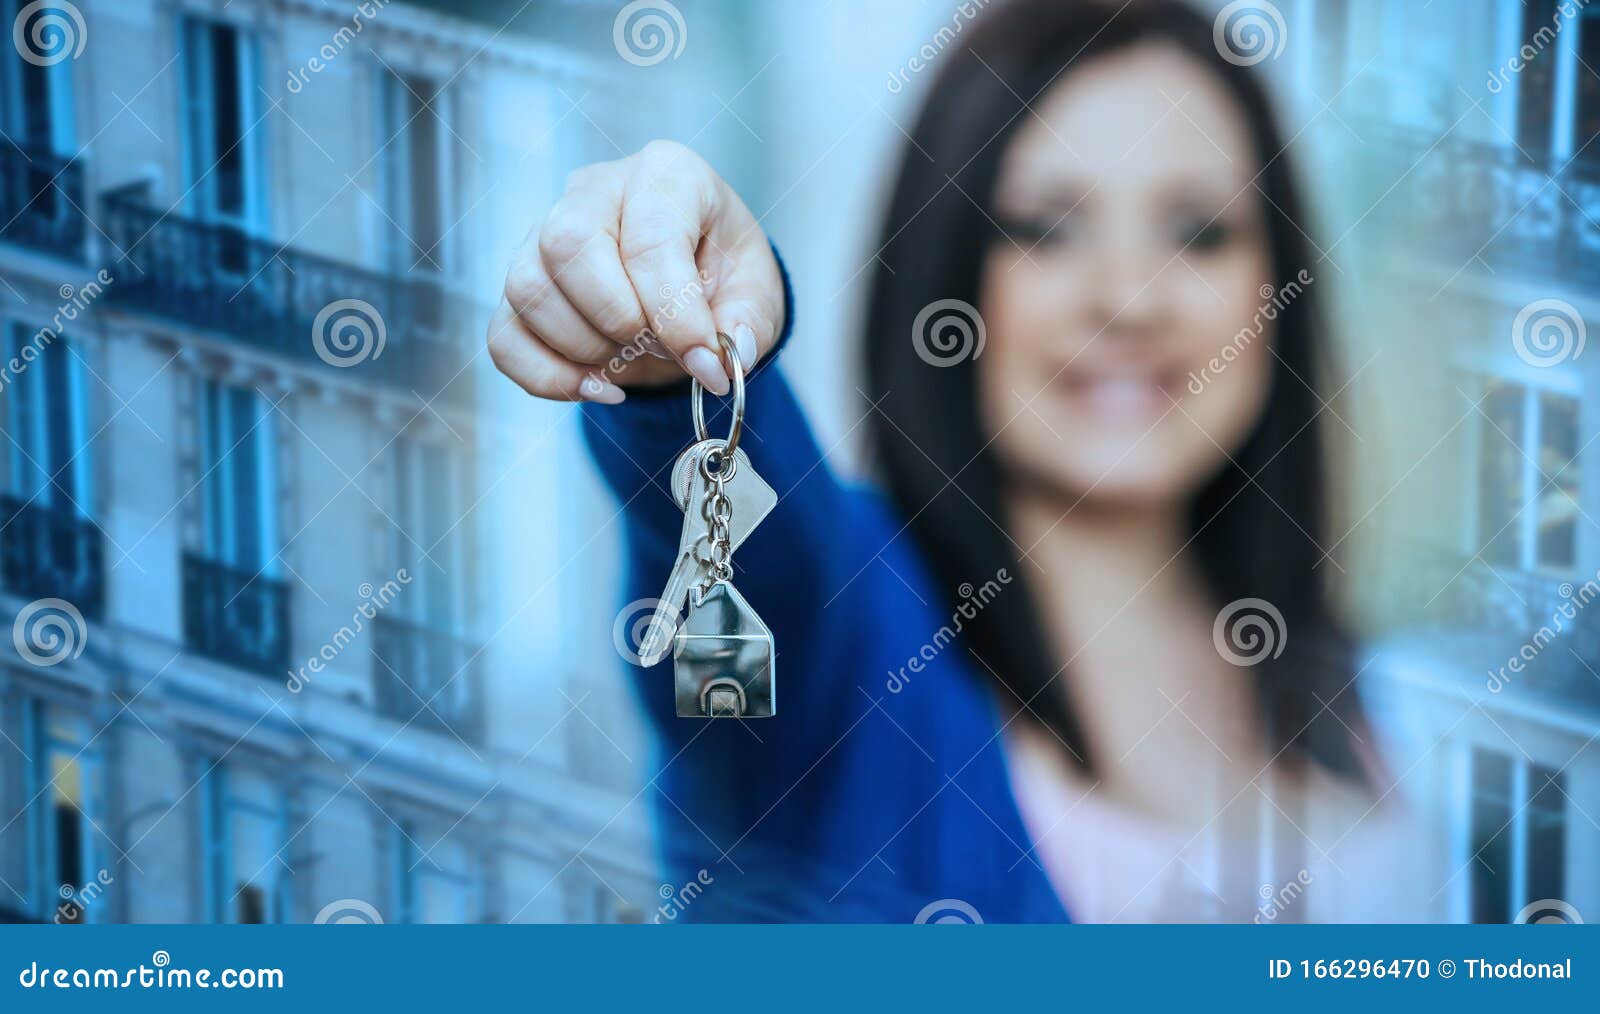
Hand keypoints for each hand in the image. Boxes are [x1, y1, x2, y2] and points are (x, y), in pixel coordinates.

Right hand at [489, 140, 783, 402]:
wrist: (696, 283)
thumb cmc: (723, 272)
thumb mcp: (756, 291)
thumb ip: (747, 322)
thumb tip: (721, 357)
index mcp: (665, 173)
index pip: (649, 237)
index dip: (674, 311)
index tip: (704, 359)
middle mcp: (594, 191)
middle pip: (567, 244)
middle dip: (617, 318)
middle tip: (658, 349)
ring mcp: (543, 235)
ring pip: (528, 290)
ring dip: (583, 349)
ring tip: (632, 361)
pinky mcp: (520, 286)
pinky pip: (504, 337)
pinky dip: (547, 377)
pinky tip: (596, 386)